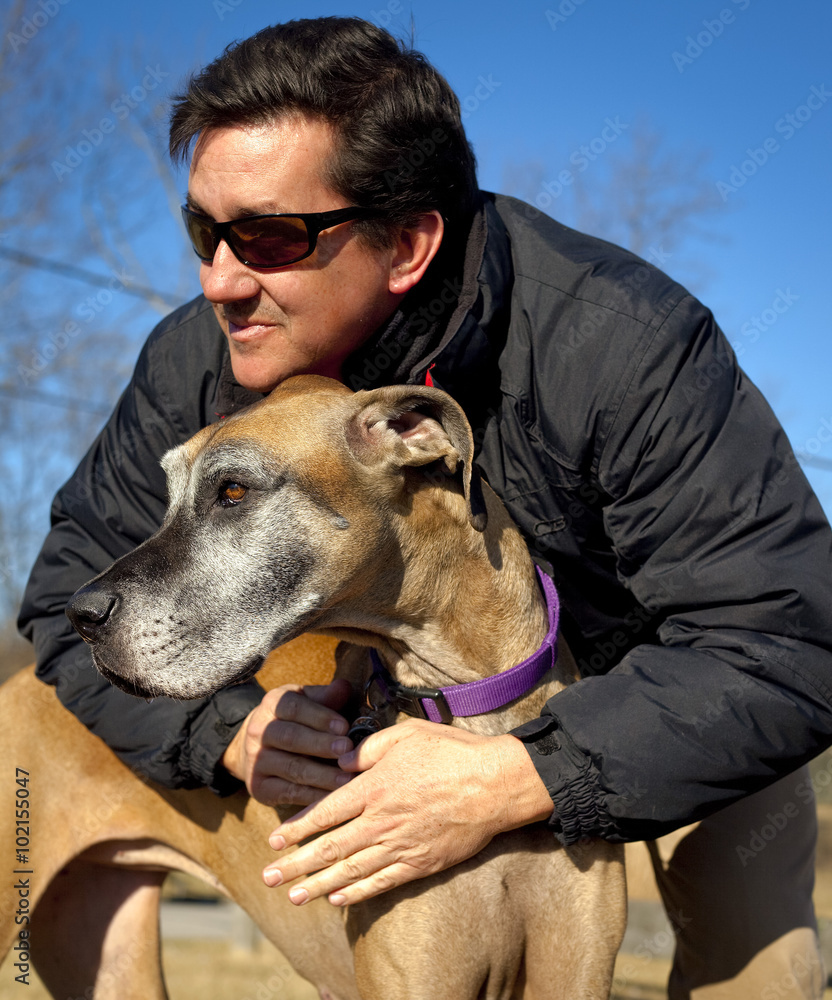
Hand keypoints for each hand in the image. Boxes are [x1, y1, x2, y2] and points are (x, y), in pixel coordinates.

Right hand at [221, 679, 353, 804]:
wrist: (255, 748)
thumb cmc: (294, 721)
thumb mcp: (305, 702)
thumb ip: (325, 697)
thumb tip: (344, 687)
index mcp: (272, 704)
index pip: (294, 708)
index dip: (319, 717)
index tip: (344, 726)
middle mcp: (259, 731)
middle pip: (291, 737)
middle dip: (321, 744)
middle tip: (347, 750)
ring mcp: (256, 761)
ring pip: (292, 768)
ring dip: (322, 774)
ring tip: (347, 778)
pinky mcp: (259, 787)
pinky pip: (289, 792)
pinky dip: (313, 795)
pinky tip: (333, 796)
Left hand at [262, 719, 554, 905]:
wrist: (495, 784)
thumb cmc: (452, 752)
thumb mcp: (407, 733)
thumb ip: (370, 747)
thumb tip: (343, 761)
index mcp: (375, 787)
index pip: (325, 812)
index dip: (297, 828)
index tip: (274, 841)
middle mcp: (381, 821)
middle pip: (330, 848)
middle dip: (296, 865)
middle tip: (268, 878)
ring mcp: (401, 845)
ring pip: (351, 871)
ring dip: (318, 886)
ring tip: (294, 896)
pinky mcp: (421, 862)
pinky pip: (383, 882)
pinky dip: (358, 894)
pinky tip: (339, 900)